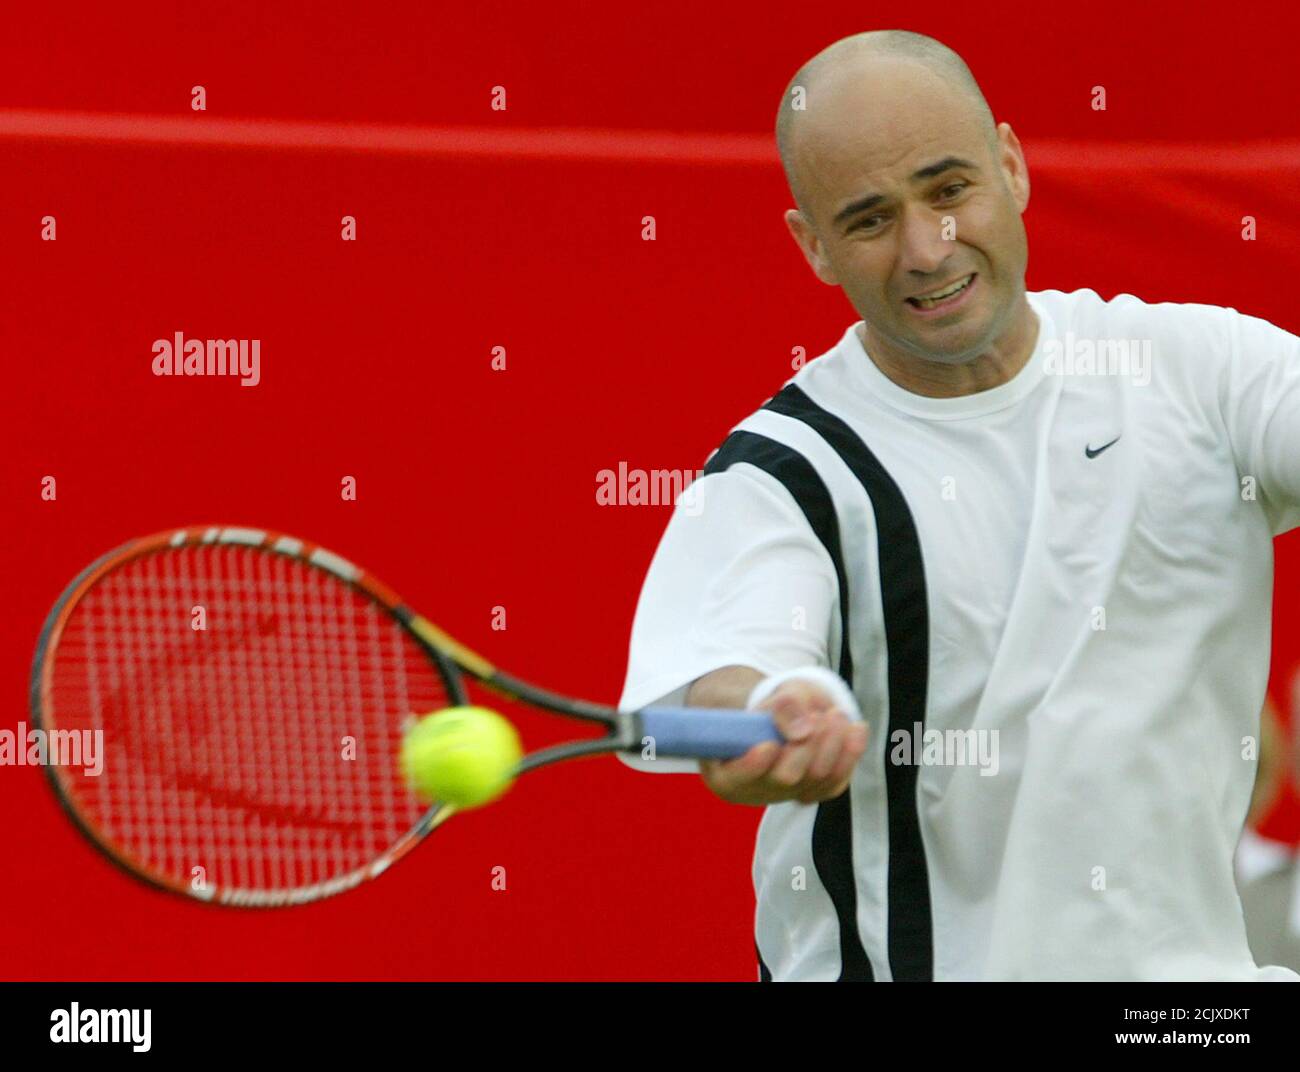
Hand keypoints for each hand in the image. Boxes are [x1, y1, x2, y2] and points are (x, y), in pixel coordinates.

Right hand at [698, 679, 867, 804]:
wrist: (786, 716)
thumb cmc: (770, 706)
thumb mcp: (773, 694)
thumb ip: (783, 706)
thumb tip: (802, 730)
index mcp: (726, 771)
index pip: (736, 778)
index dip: (751, 765)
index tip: (767, 745)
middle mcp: (755, 790)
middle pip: (784, 778)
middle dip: (806, 746)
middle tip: (821, 715)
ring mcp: (785, 795)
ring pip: (815, 780)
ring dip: (832, 745)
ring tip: (837, 715)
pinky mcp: (813, 793)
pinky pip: (835, 783)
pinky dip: (849, 755)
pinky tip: (856, 729)